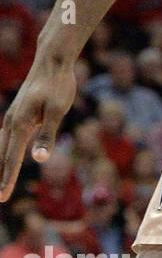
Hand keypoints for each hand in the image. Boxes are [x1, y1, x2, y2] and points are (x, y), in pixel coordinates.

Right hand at [0, 57, 76, 200]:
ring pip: (2, 145)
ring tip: (0, 179)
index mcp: (20, 125)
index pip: (12, 158)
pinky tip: (6, 152)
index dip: (8, 179)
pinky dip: (4, 150)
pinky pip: (7, 136)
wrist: (53, 60)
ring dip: (0, 163)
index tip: (2, 198)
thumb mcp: (58, 110)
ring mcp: (13, 116)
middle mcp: (12, 122)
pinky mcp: (19, 111)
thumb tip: (39, 160)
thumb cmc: (58, 84)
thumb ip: (47, 134)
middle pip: (2, 155)